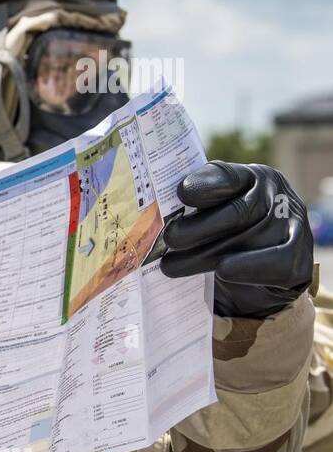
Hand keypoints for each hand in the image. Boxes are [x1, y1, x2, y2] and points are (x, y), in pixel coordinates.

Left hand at [160, 161, 312, 318]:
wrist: (259, 275)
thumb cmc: (223, 235)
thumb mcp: (210, 213)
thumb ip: (191, 207)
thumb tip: (153, 214)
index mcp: (250, 178)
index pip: (228, 176)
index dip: (206, 184)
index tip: (181, 193)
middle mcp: (275, 196)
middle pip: (237, 212)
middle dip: (198, 228)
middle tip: (169, 239)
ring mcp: (292, 226)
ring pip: (248, 240)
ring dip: (205, 256)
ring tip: (170, 266)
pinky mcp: (299, 258)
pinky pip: (274, 263)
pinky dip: (248, 267)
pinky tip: (223, 271)